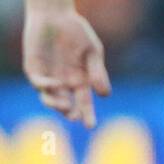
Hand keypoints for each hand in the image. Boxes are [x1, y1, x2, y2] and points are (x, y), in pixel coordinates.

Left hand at [22, 0, 110, 127]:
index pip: (84, 104)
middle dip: (70, 113)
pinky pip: (37, 83)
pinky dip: (45, 86)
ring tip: (65, 105)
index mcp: (81, 81)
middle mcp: (64, 82)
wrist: (54, 14)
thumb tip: (104, 95)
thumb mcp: (93, 51)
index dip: (87, 115)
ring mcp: (48, 76)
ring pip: (49, 98)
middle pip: (67, 106)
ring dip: (56, 105)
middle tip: (74, 116)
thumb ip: (98, 72)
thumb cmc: (77, 31)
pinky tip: (55, 83)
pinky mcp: (34, 67)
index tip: (90, 125)